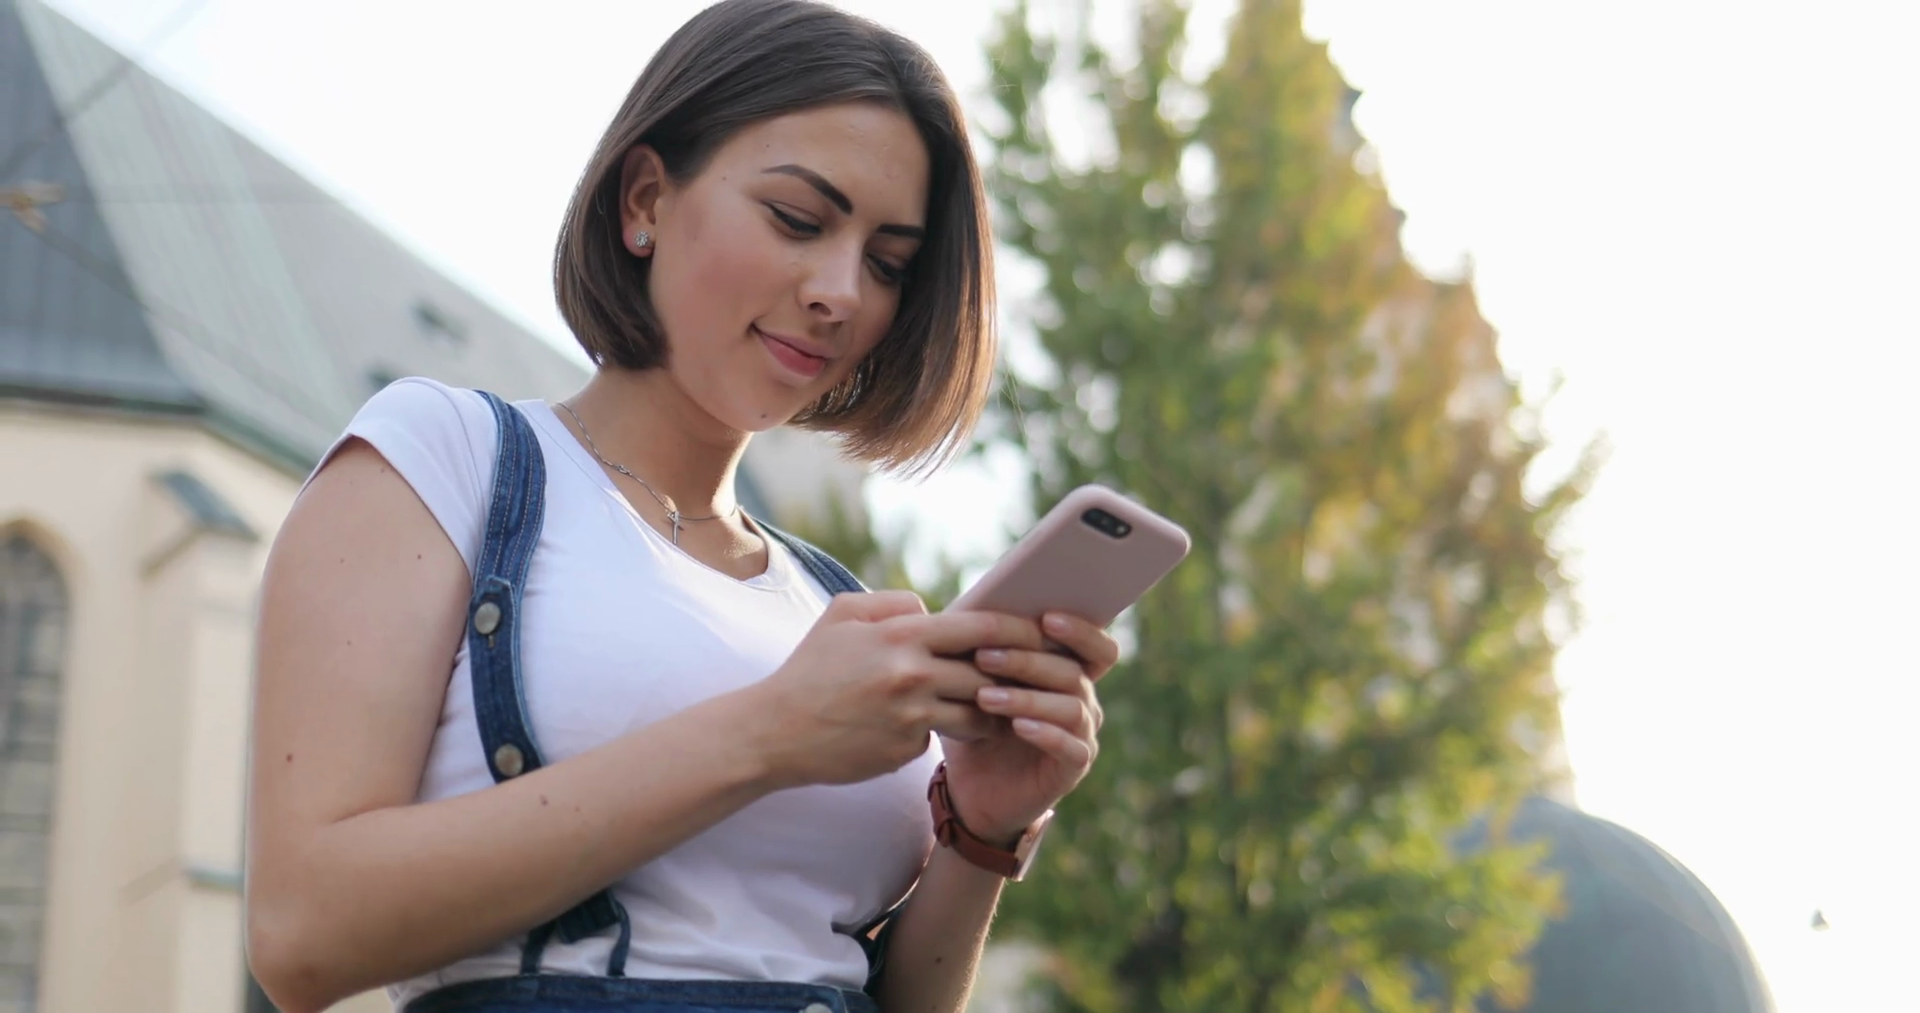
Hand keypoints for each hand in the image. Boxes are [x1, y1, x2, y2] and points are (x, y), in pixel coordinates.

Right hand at [748, 592, 1049, 787]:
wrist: (774, 732)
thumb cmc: (810, 668)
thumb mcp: (842, 615)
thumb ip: (894, 604)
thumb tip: (935, 610)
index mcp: (901, 637)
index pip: (981, 628)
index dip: (1018, 630)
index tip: (1038, 632)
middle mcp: (912, 676)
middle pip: (990, 675)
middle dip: (1015, 677)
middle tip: (1032, 675)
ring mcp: (911, 718)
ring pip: (977, 715)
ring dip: (990, 712)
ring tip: (993, 707)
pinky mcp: (905, 751)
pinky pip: (940, 738)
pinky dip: (940, 733)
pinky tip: (923, 728)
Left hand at [940, 612, 1117, 843]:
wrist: (970, 788)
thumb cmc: (974, 725)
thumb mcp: (974, 684)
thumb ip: (981, 650)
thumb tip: (966, 611)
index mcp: (1068, 674)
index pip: (1096, 647)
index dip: (1081, 631)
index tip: (1046, 618)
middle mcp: (1083, 702)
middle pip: (1073, 672)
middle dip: (1028, 660)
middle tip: (984, 655)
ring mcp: (1083, 736)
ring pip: (1071, 707)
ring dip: (1027, 697)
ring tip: (985, 697)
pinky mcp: (1073, 768)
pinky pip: (1071, 747)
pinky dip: (1046, 733)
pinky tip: (1017, 727)